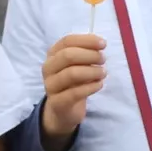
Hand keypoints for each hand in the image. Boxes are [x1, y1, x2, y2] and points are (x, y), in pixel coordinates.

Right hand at [40, 32, 105, 146]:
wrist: (62, 110)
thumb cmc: (73, 82)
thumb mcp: (77, 65)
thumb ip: (86, 53)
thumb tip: (99, 45)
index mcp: (53, 54)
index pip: (67, 41)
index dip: (86, 40)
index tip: (103, 44)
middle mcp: (48, 68)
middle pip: (68, 55)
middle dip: (90, 55)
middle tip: (103, 60)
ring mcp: (50, 86)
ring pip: (71, 73)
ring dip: (92, 71)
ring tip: (103, 73)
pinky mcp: (57, 102)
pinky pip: (75, 92)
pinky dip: (91, 87)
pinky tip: (99, 84)